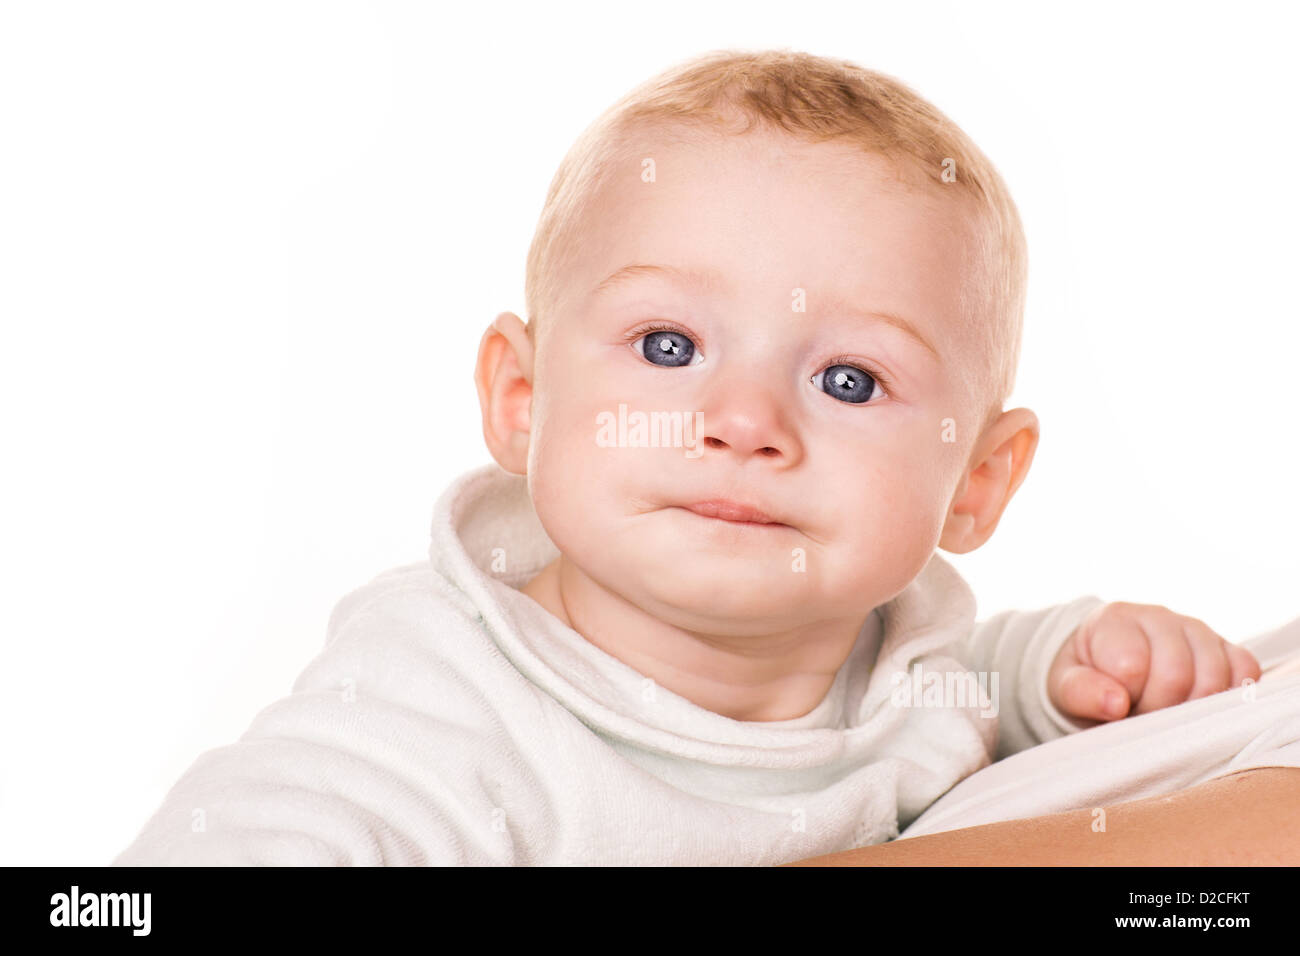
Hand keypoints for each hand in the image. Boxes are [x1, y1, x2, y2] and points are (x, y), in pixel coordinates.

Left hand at [1047, 602, 1260, 722]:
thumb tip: (1115, 703)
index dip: (1124, 700)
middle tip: (1141, 717)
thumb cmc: (1087, 678)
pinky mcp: (1226, 647)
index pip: (1132, 666)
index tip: (1114, 709)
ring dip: (1191, 709)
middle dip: (1157, 709)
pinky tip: (1199, 706)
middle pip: (1177, 675)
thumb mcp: (1067, 687)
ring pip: (1215, 677)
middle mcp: (1159, 617)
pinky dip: (1228, 696)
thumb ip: (1083, 692)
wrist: (1106, 665)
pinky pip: (1246, 671)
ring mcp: (1196, 629)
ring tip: (1165, 712)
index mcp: (1116, 620)